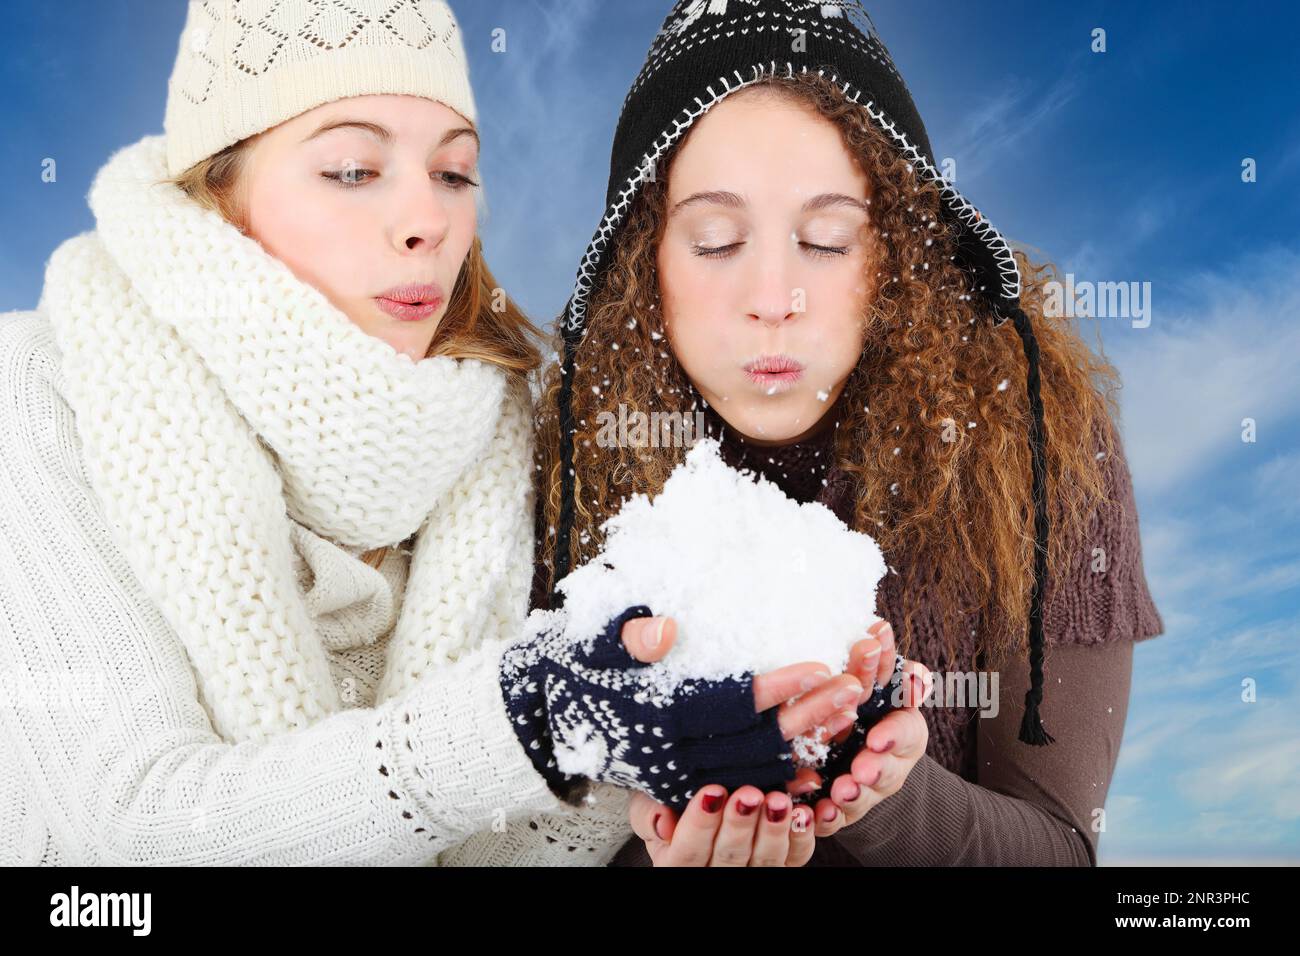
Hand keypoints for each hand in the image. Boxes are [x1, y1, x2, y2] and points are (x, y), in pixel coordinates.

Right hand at [501, 605, 862, 808]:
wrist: (542, 709)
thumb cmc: (574, 663)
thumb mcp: (593, 638)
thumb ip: (627, 633)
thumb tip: (663, 631)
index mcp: (652, 716)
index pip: (726, 706)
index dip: (775, 688)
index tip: (819, 665)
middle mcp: (668, 754)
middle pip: (752, 741)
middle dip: (808, 715)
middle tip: (853, 685)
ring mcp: (676, 774)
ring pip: (754, 767)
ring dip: (805, 742)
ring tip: (848, 712)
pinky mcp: (679, 782)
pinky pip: (740, 782)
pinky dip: (780, 773)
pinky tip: (815, 756)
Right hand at [628, 785, 816, 865]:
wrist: (702, 797)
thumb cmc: (671, 800)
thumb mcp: (647, 802)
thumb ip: (649, 813)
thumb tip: (663, 824)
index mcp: (677, 864)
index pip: (688, 852)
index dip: (700, 824)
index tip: (712, 792)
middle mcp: (715, 873)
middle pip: (729, 857)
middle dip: (740, 824)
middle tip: (749, 793)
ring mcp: (750, 871)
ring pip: (765, 861)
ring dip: (774, 830)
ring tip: (777, 800)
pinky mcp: (780, 862)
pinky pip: (795, 856)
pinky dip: (800, 834)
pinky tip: (802, 812)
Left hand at [808, 657, 931, 836]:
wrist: (868, 758)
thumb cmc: (876, 710)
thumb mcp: (889, 691)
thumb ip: (898, 677)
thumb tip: (905, 658)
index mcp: (903, 733)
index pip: (903, 731)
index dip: (892, 736)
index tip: (876, 739)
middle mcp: (889, 765)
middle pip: (885, 770)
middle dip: (875, 770)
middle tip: (862, 771)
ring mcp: (867, 790)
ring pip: (862, 797)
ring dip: (853, 796)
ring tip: (841, 792)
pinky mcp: (843, 810)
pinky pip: (837, 820)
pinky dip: (829, 819)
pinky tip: (819, 815)